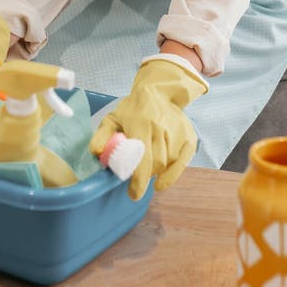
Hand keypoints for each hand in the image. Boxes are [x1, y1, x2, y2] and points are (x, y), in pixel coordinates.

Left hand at [90, 55, 207, 199]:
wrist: (158, 92)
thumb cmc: (133, 109)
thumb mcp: (113, 118)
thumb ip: (103, 135)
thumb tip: (97, 152)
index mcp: (142, 124)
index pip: (143, 158)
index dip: (139, 180)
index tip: (134, 193)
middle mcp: (162, 128)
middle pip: (156, 164)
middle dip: (145, 176)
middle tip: (136, 178)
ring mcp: (177, 133)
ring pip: (167, 163)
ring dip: (156, 172)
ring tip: (146, 167)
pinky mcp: (189, 137)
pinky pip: (183, 162)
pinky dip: (173, 175)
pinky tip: (162, 183)